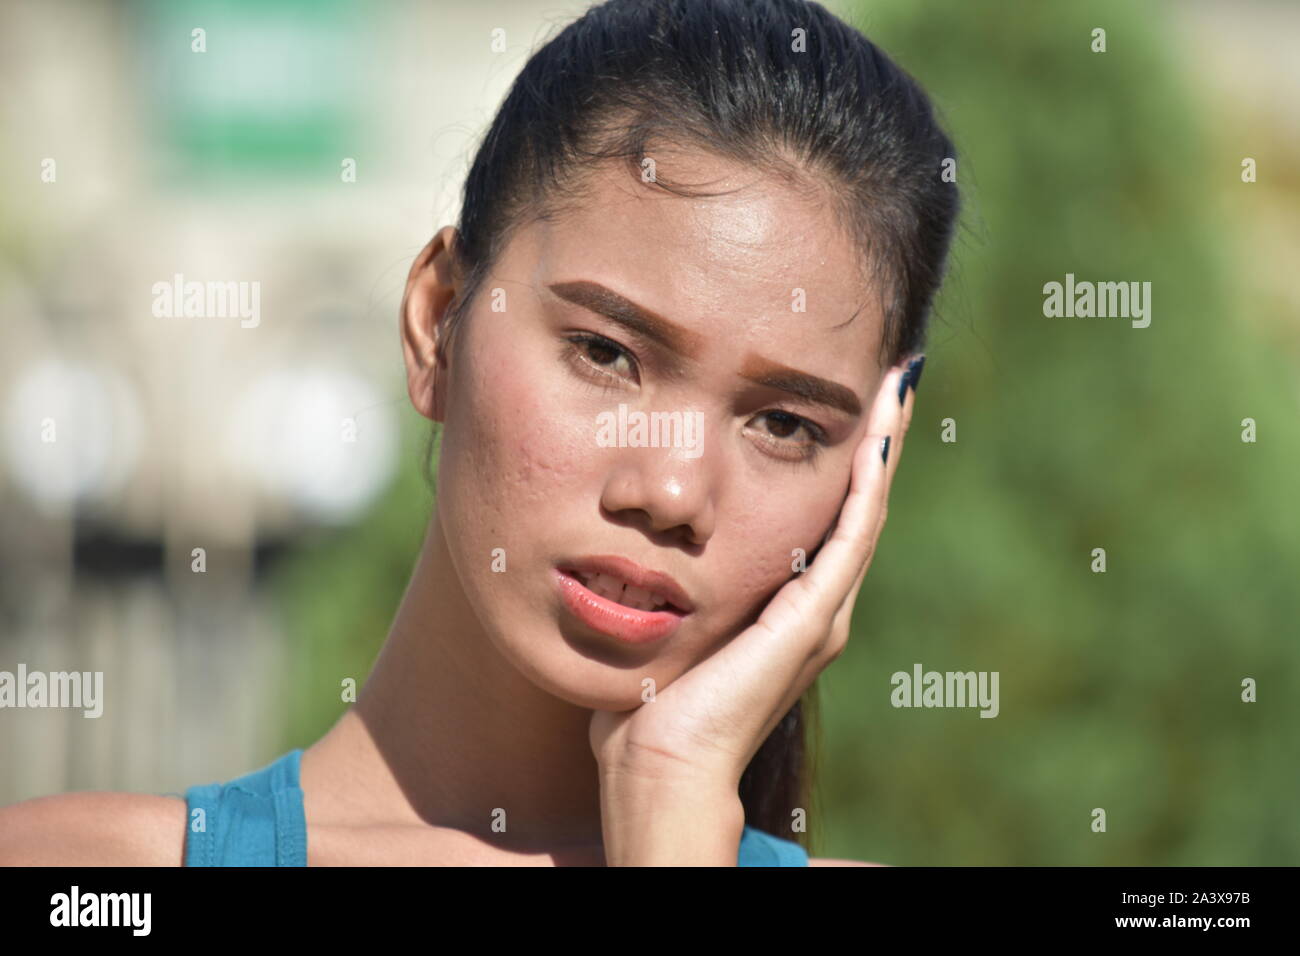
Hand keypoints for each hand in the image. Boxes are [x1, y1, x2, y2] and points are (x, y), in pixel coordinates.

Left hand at [591, 360, 919, 858]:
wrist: (661, 762)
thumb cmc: (653, 703)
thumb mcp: (674, 623)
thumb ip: (681, 588)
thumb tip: (647, 552)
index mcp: (790, 609)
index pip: (831, 517)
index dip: (848, 459)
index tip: (857, 400)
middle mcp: (819, 609)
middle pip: (860, 505)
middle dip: (879, 439)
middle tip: (898, 377)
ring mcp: (822, 616)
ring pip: (866, 511)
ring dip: (886, 446)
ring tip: (901, 386)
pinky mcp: (811, 621)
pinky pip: (850, 537)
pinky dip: (868, 486)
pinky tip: (879, 438)